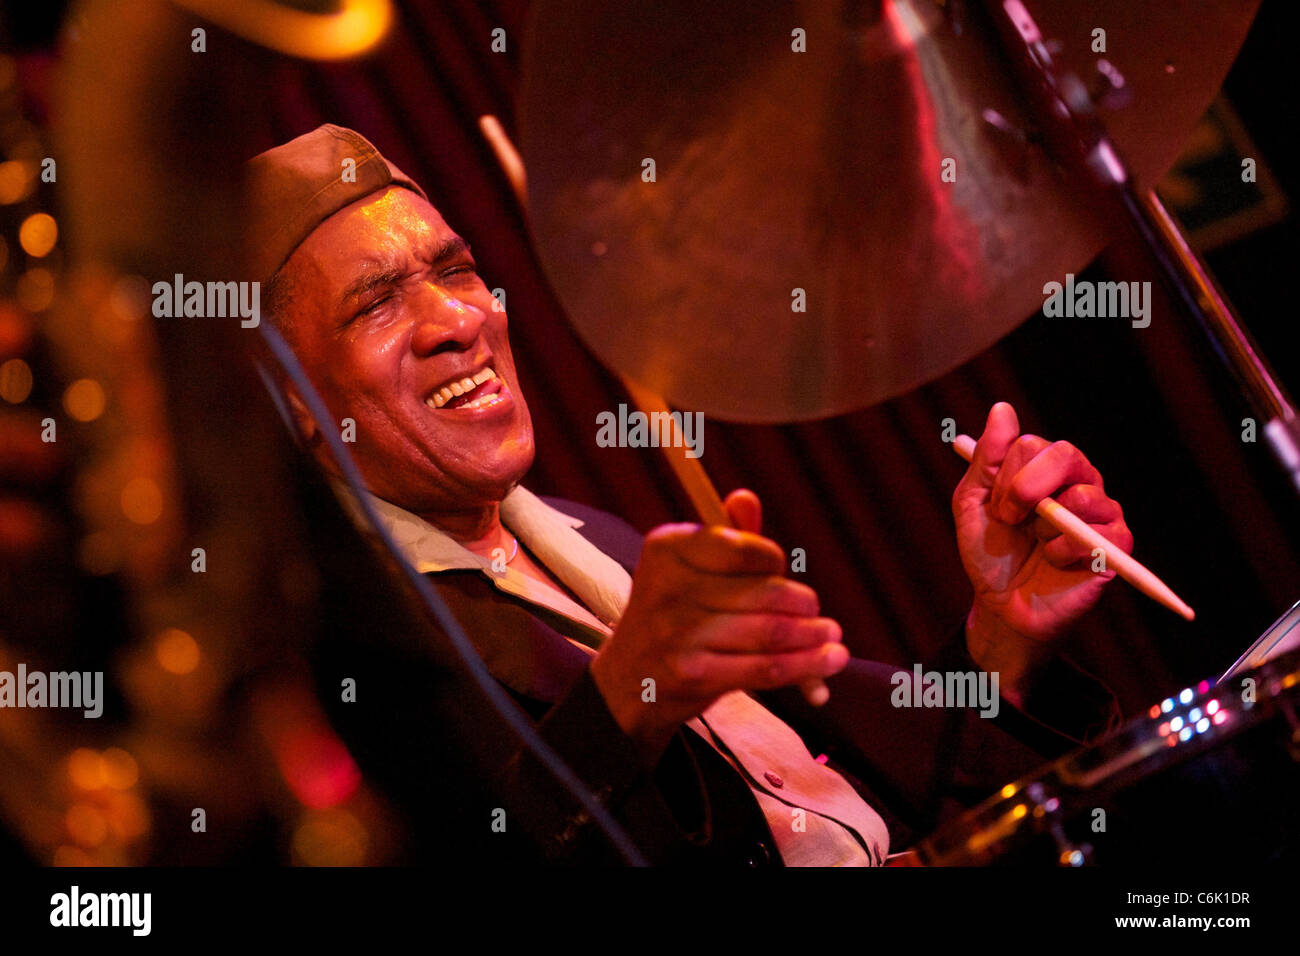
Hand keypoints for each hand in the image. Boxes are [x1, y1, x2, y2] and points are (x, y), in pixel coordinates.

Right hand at [589, 489, 847, 761]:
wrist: (627, 683)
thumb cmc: (670, 618)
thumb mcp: (687, 570)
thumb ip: (725, 538)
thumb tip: (746, 497)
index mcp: (667, 548)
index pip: (744, 547)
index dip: (774, 562)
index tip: (782, 575)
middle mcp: (668, 586)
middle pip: (765, 592)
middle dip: (804, 605)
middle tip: (820, 615)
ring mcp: (678, 632)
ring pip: (771, 632)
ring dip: (814, 638)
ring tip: (833, 640)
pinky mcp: (693, 674)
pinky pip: (766, 668)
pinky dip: (806, 667)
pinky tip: (827, 663)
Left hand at [952, 403, 1132, 657]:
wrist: (1002, 604)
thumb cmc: (990, 553)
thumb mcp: (973, 503)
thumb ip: (986, 458)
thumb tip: (1002, 408)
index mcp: (1045, 466)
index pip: (1031, 445)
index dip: (1006, 478)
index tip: (996, 509)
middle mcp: (1078, 480)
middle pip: (1065, 454)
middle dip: (1026, 490)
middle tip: (1011, 520)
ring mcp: (1101, 511)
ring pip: (1081, 496)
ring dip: (1044, 528)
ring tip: (1038, 544)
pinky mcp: (1117, 545)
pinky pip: (1097, 535)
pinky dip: (1063, 551)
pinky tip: (1055, 561)